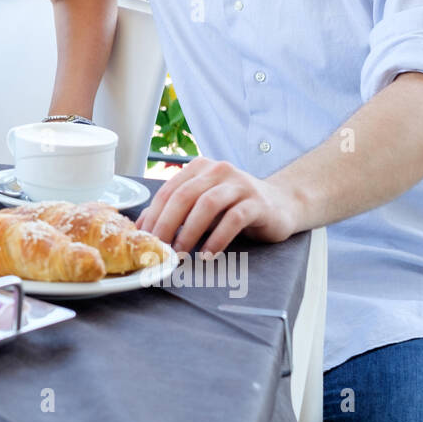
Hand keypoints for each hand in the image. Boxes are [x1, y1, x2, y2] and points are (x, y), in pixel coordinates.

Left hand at [134, 157, 303, 254]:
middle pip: (184, 196)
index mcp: (198, 168)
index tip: (144, 239)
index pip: (168, 191)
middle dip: (167, 224)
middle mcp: (217, 170)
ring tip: (180, 254)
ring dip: (190, 232)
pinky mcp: (257, 202)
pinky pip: (233, 219)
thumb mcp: (201, 205)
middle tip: (159, 249)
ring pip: (207, 205)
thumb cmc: (233, 207)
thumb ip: (175, 211)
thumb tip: (141, 227)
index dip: (153, 215)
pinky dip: (217, 238)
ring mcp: (239, 184)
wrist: (281, 205)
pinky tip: (208, 254)